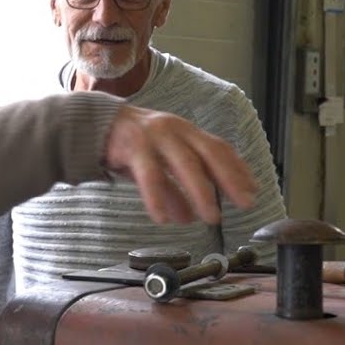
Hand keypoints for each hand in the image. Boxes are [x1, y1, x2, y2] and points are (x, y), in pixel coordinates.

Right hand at [103, 105, 256, 224]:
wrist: (92, 126)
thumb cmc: (130, 145)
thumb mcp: (159, 164)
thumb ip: (175, 188)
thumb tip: (190, 217)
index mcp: (185, 131)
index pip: (219, 148)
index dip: (238, 169)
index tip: (252, 191)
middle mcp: (174, 130)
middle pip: (209, 153)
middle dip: (229, 179)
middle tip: (244, 204)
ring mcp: (154, 136)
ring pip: (184, 164)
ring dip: (201, 192)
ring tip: (210, 217)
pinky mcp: (132, 147)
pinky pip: (150, 176)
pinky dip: (158, 199)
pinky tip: (163, 218)